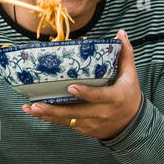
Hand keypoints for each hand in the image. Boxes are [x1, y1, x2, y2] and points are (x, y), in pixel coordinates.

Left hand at [23, 28, 142, 140]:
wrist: (132, 125)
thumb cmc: (129, 96)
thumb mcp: (130, 76)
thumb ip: (125, 55)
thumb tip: (121, 33)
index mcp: (114, 98)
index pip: (98, 97)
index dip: (85, 93)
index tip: (71, 88)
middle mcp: (102, 113)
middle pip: (76, 112)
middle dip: (55, 109)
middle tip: (36, 104)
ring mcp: (92, 123)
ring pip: (67, 120)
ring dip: (48, 115)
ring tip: (31, 109)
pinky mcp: (85, 129)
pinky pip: (67, 123)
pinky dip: (52, 119)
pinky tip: (38, 113)